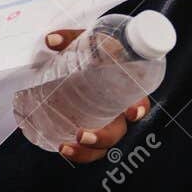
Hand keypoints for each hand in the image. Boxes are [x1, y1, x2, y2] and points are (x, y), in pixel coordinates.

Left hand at [43, 28, 150, 163]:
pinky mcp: (87, 128)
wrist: (82, 59)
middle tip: (82, 135)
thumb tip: (52, 40)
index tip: (132, 112)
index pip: (140, 99)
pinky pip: (88, 147)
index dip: (139, 107)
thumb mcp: (85, 41)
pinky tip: (62, 148)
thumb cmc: (93, 50)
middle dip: (103, 137)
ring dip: (87, 152)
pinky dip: (77, 152)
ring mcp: (103, 121)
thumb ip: (71, 39)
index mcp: (124, 87)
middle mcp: (117, 109)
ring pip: (103, 145)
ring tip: (66, 149)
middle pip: (118, 130)